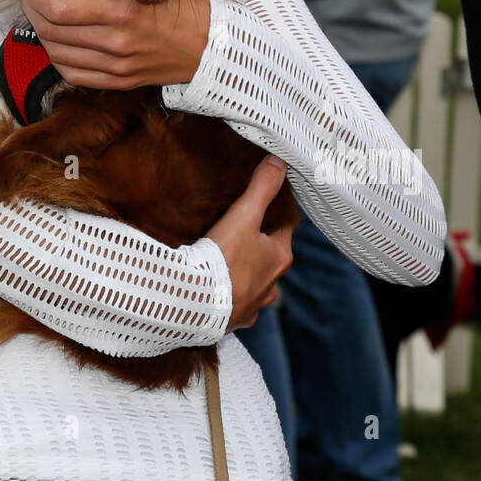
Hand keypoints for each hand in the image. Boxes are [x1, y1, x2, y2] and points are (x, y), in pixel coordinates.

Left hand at [17, 0, 210, 89]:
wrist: (215, 47)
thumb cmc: (186, 7)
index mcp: (122, 11)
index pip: (56, 8)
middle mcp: (115, 43)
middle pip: (49, 30)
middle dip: (31, 7)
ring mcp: (116, 67)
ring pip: (55, 53)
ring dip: (40, 32)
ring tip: (40, 13)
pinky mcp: (119, 82)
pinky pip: (72, 74)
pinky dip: (56, 57)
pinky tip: (56, 41)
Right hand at [205, 155, 294, 328]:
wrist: (196, 303)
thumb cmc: (224, 259)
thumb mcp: (244, 215)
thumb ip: (262, 187)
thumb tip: (280, 161)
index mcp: (279, 257)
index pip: (284, 228)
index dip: (274, 213)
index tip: (261, 202)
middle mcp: (272, 284)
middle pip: (269, 256)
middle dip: (258, 244)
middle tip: (240, 229)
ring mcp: (254, 304)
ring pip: (256, 283)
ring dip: (246, 273)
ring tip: (228, 261)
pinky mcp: (235, 319)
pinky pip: (237, 304)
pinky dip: (231, 295)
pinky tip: (218, 290)